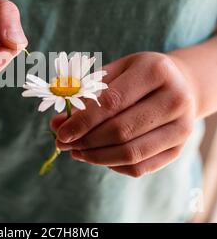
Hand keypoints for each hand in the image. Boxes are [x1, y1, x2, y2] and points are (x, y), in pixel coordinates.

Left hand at [51, 52, 196, 176]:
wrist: (177, 83)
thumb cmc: (137, 75)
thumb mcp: (114, 73)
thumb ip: (86, 95)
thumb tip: (57, 124)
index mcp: (155, 71)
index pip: (112, 102)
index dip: (83, 121)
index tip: (60, 133)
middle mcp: (175, 99)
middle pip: (121, 130)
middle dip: (86, 141)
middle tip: (63, 144)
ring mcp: (182, 127)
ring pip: (130, 153)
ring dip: (96, 157)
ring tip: (76, 152)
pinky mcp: (179, 149)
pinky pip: (140, 167)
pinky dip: (113, 166)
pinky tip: (97, 156)